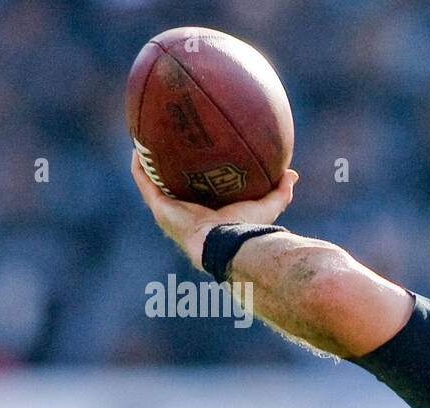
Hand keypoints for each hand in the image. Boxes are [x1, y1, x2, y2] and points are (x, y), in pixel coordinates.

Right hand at [130, 149, 297, 266]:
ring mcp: (171, 211)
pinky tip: (138, 147)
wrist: (226, 242)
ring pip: (154, 184)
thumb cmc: (247, 228)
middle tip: (168, 148)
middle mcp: (187, 213)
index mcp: (209, 214)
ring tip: (145, 143)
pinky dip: (140, 166)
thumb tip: (292, 174)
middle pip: (175, 188)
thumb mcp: (267, 206)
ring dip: (149, 165)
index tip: (198, 163)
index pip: (202, 194)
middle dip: (171, 171)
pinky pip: (144, 182)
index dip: (198, 179)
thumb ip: (280, 191)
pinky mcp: (159, 207)